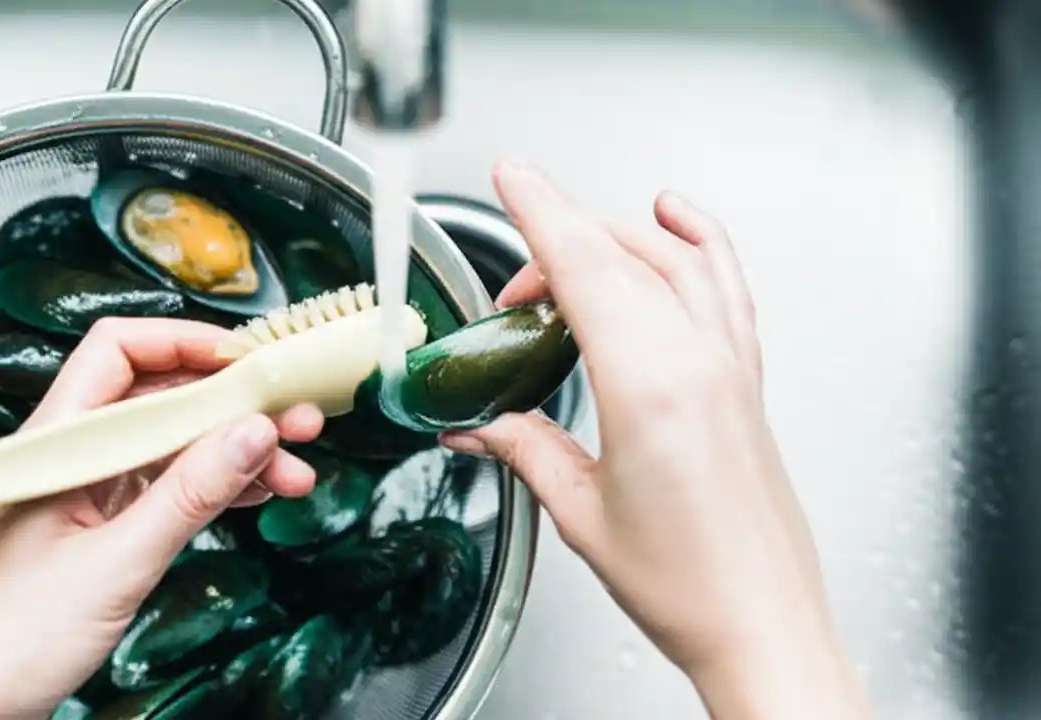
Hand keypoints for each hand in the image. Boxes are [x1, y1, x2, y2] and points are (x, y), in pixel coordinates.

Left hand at [0, 318, 325, 719]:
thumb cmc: (9, 639)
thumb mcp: (115, 564)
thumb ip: (188, 495)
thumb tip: (252, 432)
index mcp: (56, 441)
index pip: (119, 351)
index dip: (186, 344)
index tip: (249, 363)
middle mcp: (76, 453)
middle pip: (162, 396)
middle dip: (233, 402)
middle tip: (297, 417)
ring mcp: (93, 489)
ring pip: (176, 443)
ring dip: (236, 449)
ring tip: (294, 468)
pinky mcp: (107, 523)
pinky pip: (172, 484)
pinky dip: (218, 484)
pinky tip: (260, 490)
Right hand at [439, 162, 868, 718]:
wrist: (761, 623)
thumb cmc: (688, 585)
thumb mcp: (579, 511)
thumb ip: (522, 449)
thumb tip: (476, 426)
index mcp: (650, 388)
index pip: (587, 268)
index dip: (541, 213)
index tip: (513, 178)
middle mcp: (700, 362)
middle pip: (624, 255)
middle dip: (557, 240)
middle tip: (508, 280)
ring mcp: (731, 365)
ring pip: (676, 257)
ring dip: (617, 235)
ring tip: (571, 246)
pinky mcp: (746, 379)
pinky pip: (727, 283)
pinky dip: (700, 241)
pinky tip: (678, 224)